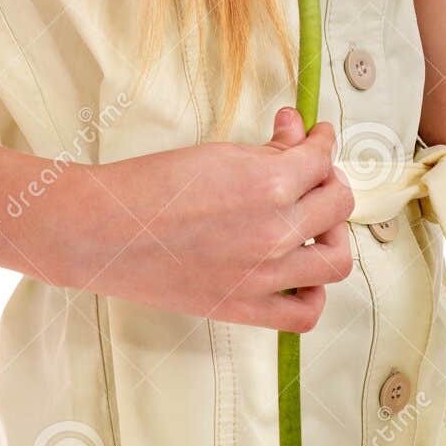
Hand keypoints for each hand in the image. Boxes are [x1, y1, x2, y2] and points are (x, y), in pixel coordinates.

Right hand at [50, 110, 355, 330]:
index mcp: (269, 184)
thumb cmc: (152, 186)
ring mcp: (265, 277)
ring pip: (337, 260)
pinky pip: (306, 313)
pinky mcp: (246, 309)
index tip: (314, 138)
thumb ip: (269, 148)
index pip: (322, 158)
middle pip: (339, 204)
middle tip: (311, 174)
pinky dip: (313, 293)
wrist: (105, 232)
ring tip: (312, 222)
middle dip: (330, 180)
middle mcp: (276, 232)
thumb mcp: (219, 153)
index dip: (321, 141)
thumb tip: (297, 132)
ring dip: (333, 235)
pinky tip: (298, 271)